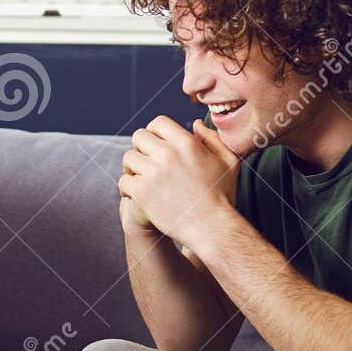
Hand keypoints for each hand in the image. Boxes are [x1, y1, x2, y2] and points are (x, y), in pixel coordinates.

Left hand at [119, 117, 240, 246]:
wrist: (212, 228)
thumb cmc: (222, 197)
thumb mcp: (227, 162)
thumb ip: (212, 139)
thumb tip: (197, 124)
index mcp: (187, 143)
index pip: (158, 123)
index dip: (155, 131)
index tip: (156, 144)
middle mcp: (168, 155)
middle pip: (139, 137)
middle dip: (141, 147)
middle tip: (146, 161)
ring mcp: (153, 174)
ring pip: (128, 158)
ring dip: (132, 167)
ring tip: (139, 177)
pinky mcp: (142, 193)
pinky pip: (123, 180)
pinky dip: (126, 187)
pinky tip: (135, 193)